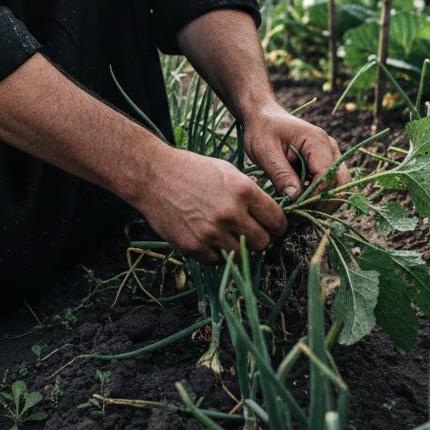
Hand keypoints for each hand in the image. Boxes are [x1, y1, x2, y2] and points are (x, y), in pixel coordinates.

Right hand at [135, 148, 287, 263]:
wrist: (153, 175)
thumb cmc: (192, 169)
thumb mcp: (227, 171)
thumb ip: (250, 194)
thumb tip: (270, 215)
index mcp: (243, 191)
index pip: (277, 221)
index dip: (277, 225)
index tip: (272, 226)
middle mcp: (230, 214)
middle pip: (263, 242)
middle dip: (259, 237)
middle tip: (248, 230)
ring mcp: (211, 233)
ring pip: (242, 255)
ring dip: (238, 247)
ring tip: (226, 233)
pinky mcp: (193, 246)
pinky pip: (218, 260)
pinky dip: (217, 252)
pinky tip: (208, 236)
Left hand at [240, 102, 348, 208]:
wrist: (262, 117)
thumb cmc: (262, 130)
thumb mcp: (265, 152)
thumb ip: (281, 174)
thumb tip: (295, 198)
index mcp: (317, 141)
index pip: (327, 175)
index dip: (315, 195)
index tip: (298, 207)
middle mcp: (330, 148)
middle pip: (340, 183)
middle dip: (324, 202)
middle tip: (302, 214)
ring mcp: (330, 155)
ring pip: (338, 185)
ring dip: (323, 200)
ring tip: (301, 210)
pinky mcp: (324, 162)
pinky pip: (329, 183)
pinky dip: (319, 195)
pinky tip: (301, 202)